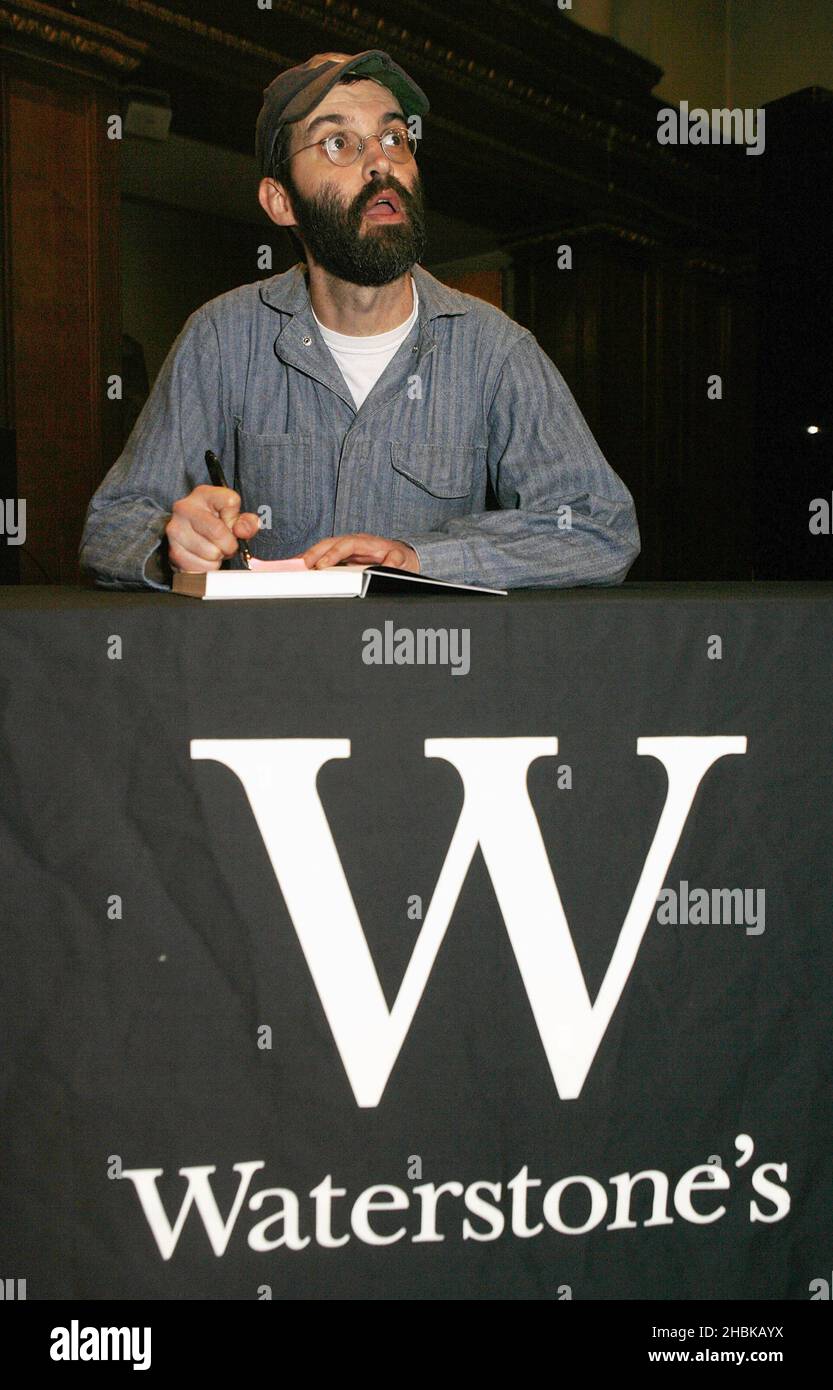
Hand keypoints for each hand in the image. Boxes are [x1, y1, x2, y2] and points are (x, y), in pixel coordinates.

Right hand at [165, 485, 259, 571]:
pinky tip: (204, 558)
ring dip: (218, 557)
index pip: (230, 502)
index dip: (236, 518)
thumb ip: (246, 522)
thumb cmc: (215, 525)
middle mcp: (184, 508)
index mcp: (203, 494)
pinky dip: (208, 568)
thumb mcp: (235, 518)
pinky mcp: (173, 552)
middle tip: (226, 544)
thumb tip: (242, 531)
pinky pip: (202, 568)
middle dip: (229, 544)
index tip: (232, 524)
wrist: (190, 538)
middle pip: (218, 532)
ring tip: (214, 549)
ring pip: (211, 553)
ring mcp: (175, 530)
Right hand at [301, 534, 419, 571]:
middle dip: (314, 553)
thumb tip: (389, 565)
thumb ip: (395, 561)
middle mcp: (353, 542)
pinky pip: (323, 556)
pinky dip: (311, 561)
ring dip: (309, 557)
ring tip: (294, 567)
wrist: (401, 557)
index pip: (346, 545)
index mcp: (366, 542)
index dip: (333, 554)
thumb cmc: (399, 558)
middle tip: (302, 565)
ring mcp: (345, 549)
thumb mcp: (402, 560)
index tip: (323, 565)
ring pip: (323, 549)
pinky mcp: (341, 556)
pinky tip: (300, 568)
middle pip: (329, 543)